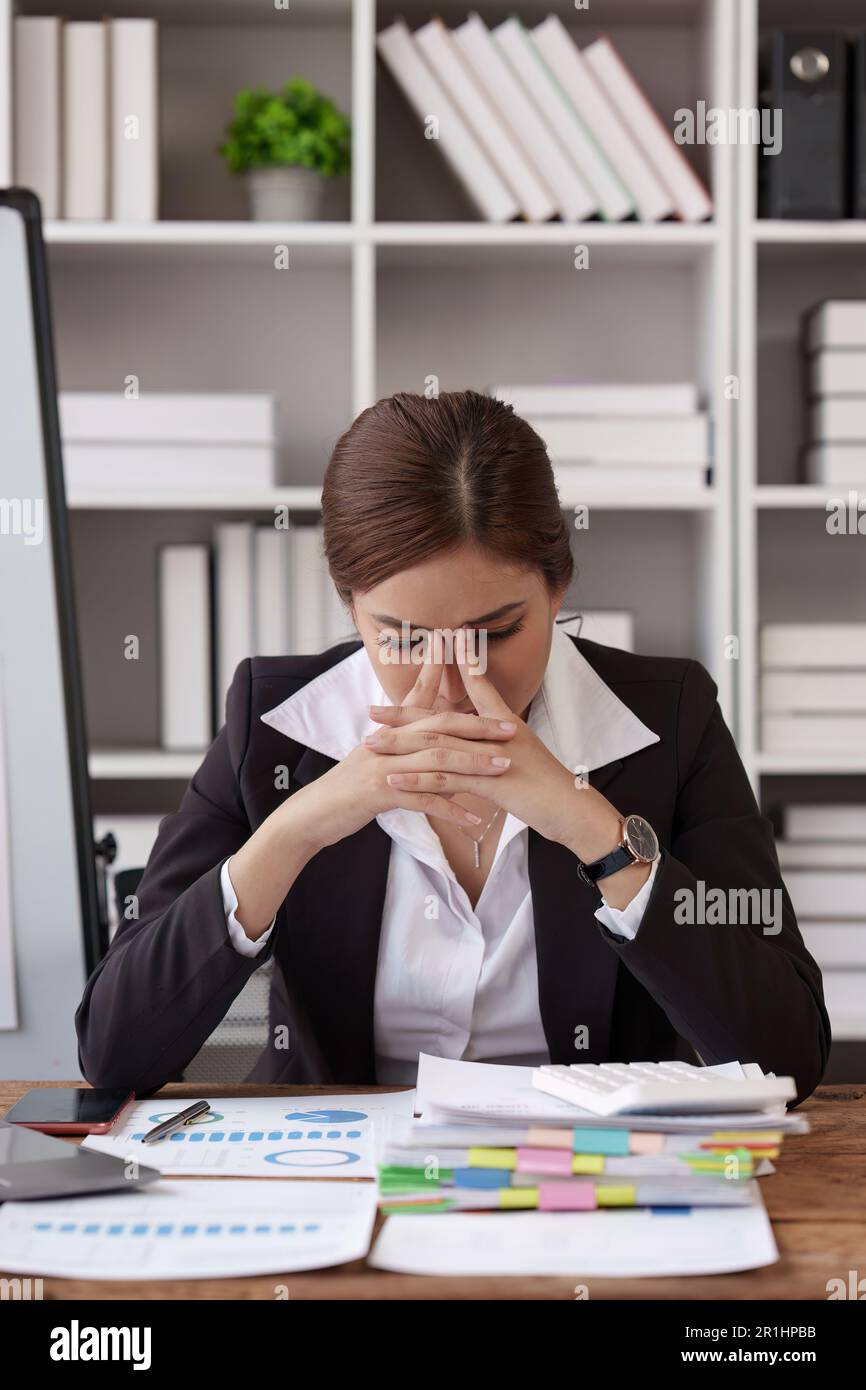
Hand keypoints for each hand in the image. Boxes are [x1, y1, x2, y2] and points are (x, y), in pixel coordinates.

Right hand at [285, 649, 517, 851]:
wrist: (312, 814)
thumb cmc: (348, 788)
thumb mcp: (375, 758)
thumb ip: (404, 744)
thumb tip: (435, 739)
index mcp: (389, 732)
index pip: (423, 701)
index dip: (447, 681)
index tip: (476, 667)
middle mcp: (387, 742)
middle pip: (439, 727)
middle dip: (478, 727)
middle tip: (512, 728)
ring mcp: (382, 766)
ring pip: (435, 759)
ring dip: (472, 764)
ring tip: (503, 768)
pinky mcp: (378, 794)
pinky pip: (421, 799)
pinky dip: (450, 808)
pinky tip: (474, 818)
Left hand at [367, 631, 625, 862]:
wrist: (573, 808)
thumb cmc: (548, 785)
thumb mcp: (522, 754)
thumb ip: (497, 739)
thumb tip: (477, 734)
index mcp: (504, 723)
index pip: (474, 687)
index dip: (450, 670)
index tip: (426, 657)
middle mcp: (496, 733)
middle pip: (442, 718)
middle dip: (404, 715)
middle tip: (370, 711)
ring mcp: (493, 757)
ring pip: (438, 747)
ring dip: (401, 745)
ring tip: (371, 743)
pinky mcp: (492, 783)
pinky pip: (448, 780)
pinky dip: (418, 779)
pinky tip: (394, 780)